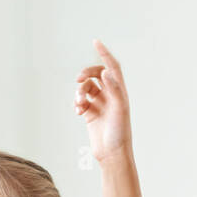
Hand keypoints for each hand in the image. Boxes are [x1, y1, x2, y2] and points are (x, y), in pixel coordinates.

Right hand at [75, 40, 131, 163]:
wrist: (112, 154)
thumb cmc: (120, 133)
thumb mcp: (120, 110)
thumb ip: (114, 90)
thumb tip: (105, 73)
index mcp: (120, 92)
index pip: (112, 67)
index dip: (104, 54)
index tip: (95, 42)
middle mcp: (110, 96)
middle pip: (96, 75)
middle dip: (86, 74)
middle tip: (78, 80)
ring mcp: (100, 105)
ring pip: (86, 88)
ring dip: (79, 92)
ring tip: (80, 103)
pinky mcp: (91, 114)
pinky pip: (80, 101)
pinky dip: (77, 103)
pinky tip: (78, 111)